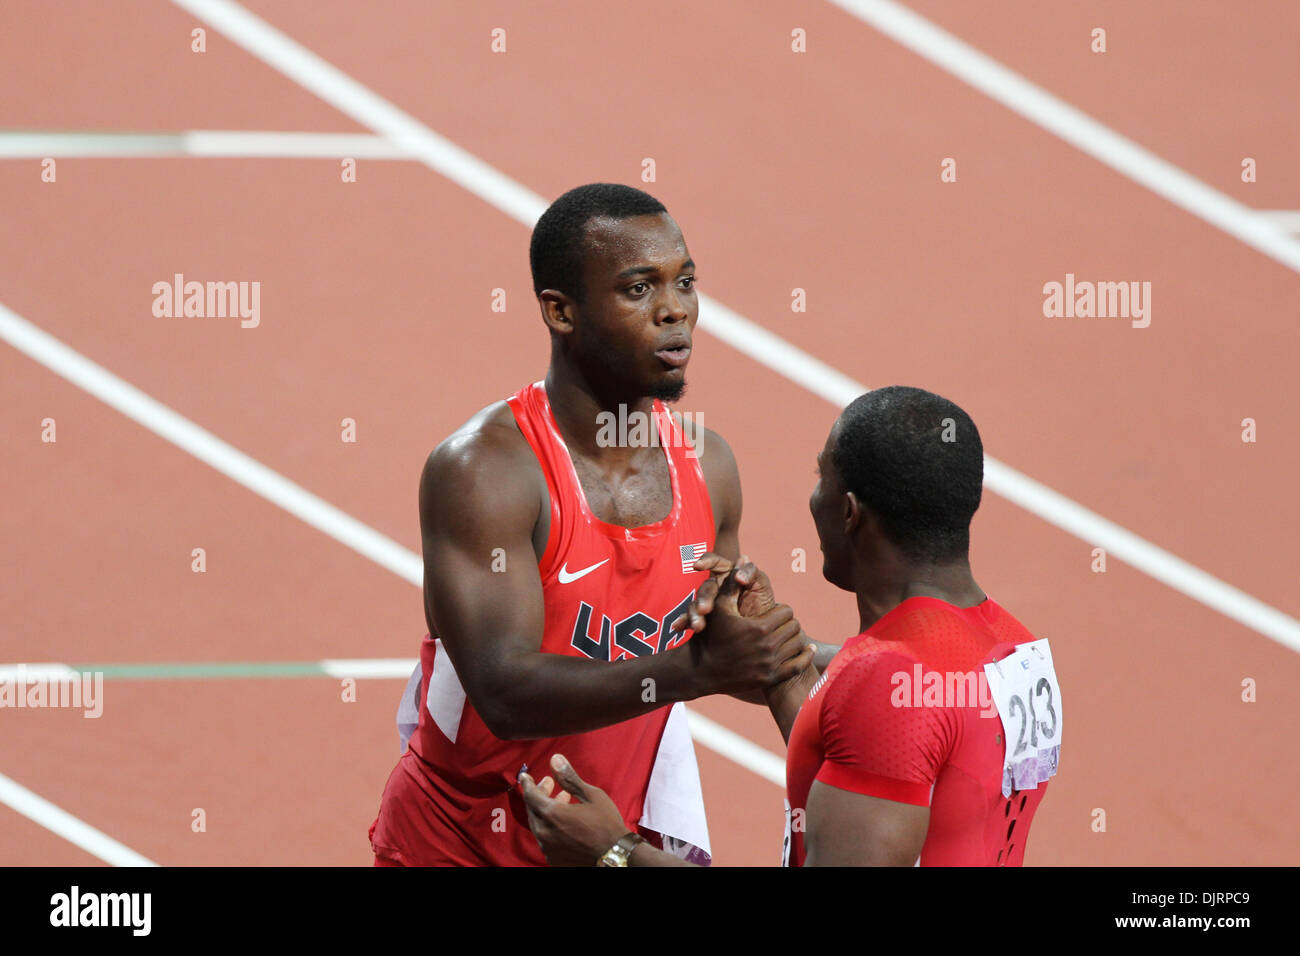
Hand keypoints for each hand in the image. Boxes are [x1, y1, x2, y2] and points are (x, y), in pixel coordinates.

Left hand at [519, 754, 630, 866]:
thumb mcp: (591, 795)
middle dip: (538, 794)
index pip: (530, 796)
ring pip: (538, 824)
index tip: (525, 776)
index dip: (527, 784)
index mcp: (552, 815)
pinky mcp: (554, 859)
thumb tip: (554, 758)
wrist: (616, 854)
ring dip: (545, 810)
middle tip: (549, 783)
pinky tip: (562, 821)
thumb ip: (569, 778)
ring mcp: (548, 849)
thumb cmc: (606, 823)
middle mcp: (545, 833)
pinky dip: (549, 826)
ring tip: (561, 799)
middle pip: (533, 810)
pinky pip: (545, 839)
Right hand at [671, 553, 775, 632]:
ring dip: (694, 613)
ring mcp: (709, 603)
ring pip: (696, 605)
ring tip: (697, 626)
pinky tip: (679, 626)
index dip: (706, 561)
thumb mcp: (761, 583)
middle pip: (705, 588)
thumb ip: (751, 573)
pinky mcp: (705, 619)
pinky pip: (692, 619)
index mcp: (728, 573)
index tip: (698, 566)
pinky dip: (685, 622)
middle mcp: (716, 586)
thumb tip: (738, 575)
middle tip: (705, 609)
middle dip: (703, 599)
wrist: (765, 627)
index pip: (714, 562)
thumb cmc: (763, 600)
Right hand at [682, 568, 813, 697]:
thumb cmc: (710, 634)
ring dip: (794, 637)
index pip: (786, 611)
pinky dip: (805, 656)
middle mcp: (767, 647)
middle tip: (780, 623)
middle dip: (787, 623)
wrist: (702, 670)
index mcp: (759, 627)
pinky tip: (807, 650)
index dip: (780, 609)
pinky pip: (798, 666)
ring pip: (797, 644)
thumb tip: (744, 557)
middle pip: (794, 627)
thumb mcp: (719, 607)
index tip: (774, 611)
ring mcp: (770, 665)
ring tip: (787, 634)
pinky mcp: (770, 678)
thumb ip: (733, 583)